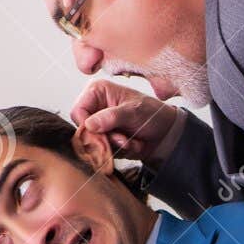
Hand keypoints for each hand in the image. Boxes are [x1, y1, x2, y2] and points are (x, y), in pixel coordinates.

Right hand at [71, 79, 186, 167]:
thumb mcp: (134, 112)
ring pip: (92, 143)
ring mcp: (99, 125)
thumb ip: (112, 117)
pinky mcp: (105, 140)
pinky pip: (103, 152)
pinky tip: (132, 144)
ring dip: (113, 146)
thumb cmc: (152, 114)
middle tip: (122, 138)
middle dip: (103, 139)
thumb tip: (90, 124)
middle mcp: (95, 107)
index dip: (87, 125)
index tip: (102, 133)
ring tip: (130, 140)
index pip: (77, 111)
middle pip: (82, 130)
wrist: (166, 133)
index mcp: (97, 92)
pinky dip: (119, 151)